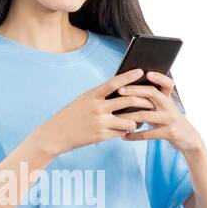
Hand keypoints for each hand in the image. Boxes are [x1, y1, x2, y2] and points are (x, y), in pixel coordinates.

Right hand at [32, 67, 158, 156]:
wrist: (55, 135)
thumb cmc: (71, 116)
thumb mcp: (83, 101)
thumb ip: (100, 97)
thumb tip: (121, 93)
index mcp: (92, 95)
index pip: (114, 82)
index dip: (129, 76)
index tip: (141, 71)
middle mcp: (97, 107)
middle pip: (127, 100)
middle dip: (143, 100)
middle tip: (151, 101)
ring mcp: (100, 122)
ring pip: (129, 120)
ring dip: (137, 120)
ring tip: (141, 119)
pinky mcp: (101, 136)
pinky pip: (122, 132)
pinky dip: (127, 131)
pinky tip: (128, 130)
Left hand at [117, 71, 202, 152]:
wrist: (188, 139)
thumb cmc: (168, 122)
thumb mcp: (164, 109)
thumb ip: (151, 102)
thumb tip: (128, 92)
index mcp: (168, 98)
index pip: (167, 83)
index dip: (159, 77)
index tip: (146, 73)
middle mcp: (170, 106)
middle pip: (152, 93)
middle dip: (134, 91)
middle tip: (119, 91)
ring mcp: (170, 119)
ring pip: (146, 114)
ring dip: (128, 116)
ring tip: (116, 117)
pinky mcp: (170, 133)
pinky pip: (148, 134)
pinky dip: (134, 135)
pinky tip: (124, 136)